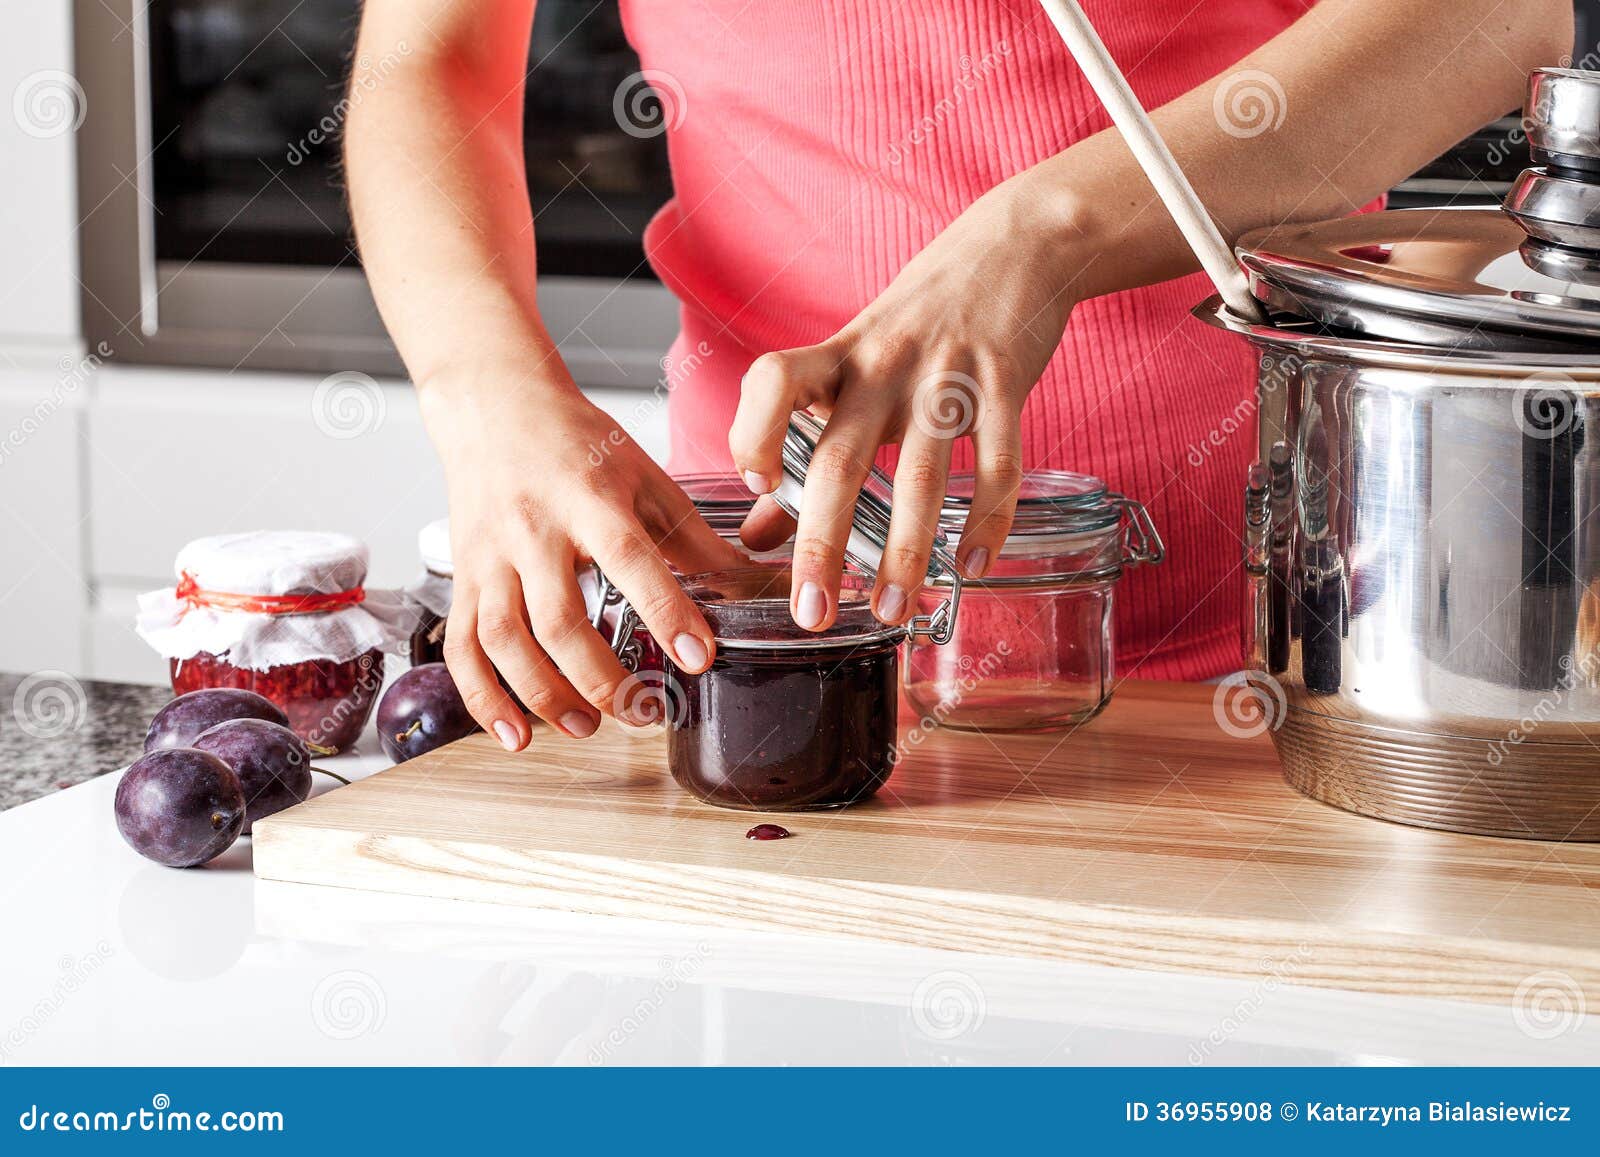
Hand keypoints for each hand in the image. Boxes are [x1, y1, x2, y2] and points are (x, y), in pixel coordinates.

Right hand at [422, 365, 745, 747]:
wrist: (495, 406)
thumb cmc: (575, 441)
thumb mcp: (645, 476)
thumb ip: (691, 538)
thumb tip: (748, 586)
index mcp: (590, 498)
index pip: (629, 558)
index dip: (664, 610)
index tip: (697, 658)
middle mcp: (533, 529)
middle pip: (559, 617)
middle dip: (601, 677)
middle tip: (643, 712)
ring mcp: (490, 556)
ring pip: (504, 639)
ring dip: (544, 694)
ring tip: (588, 727)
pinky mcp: (463, 576)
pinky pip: (463, 647)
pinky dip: (484, 698)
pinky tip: (515, 734)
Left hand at [730, 174, 1081, 630]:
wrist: (1012, 245)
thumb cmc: (918, 319)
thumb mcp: (851, 368)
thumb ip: (801, 445)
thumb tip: (756, 533)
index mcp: (837, 357)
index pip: (774, 381)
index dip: (753, 432)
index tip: (757, 489)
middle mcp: (882, 366)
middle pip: (840, 458)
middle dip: (821, 544)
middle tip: (812, 614)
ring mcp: (946, 376)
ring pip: (919, 476)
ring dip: (904, 552)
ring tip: (893, 612)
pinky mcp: (1005, 382)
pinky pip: (997, 464)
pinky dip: (987, 522)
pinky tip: (973, 569)